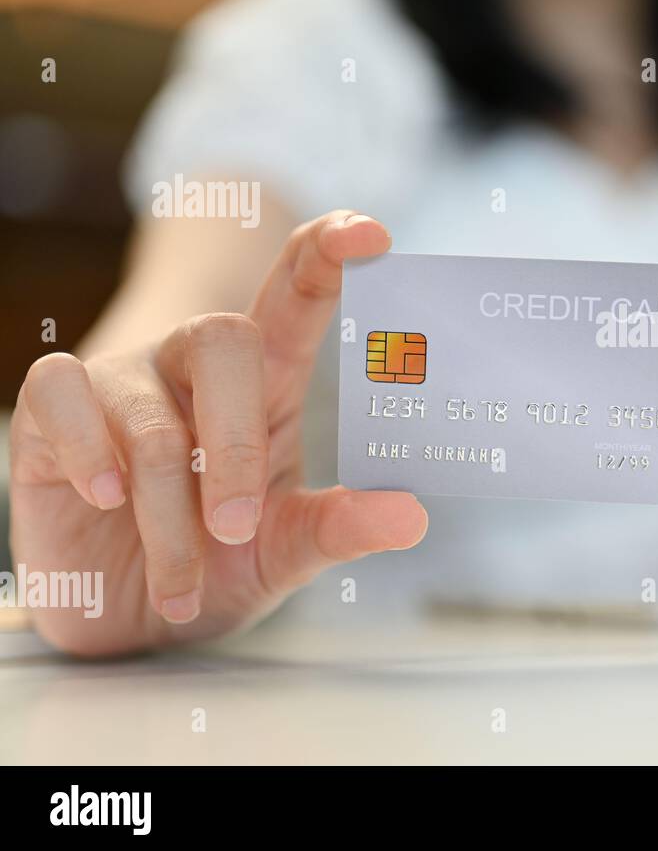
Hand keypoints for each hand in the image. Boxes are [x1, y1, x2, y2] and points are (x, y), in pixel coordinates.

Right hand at [9, 210, 427, 655]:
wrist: (131, 617)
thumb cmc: (221, 564)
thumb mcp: (285, 552)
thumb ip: (339, 527)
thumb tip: (412, 518)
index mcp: (268, 384)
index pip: (296, 295)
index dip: (327, 254)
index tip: (371, 234)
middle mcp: (195, 368)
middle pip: (225, 338)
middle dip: (235, 439)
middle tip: (237, 526)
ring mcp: (123, 383)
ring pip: (146, 406)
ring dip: (166, 506)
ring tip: (182, 583)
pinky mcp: (52, 412)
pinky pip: (60, 389)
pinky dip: (87, 447)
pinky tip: (107, 496)